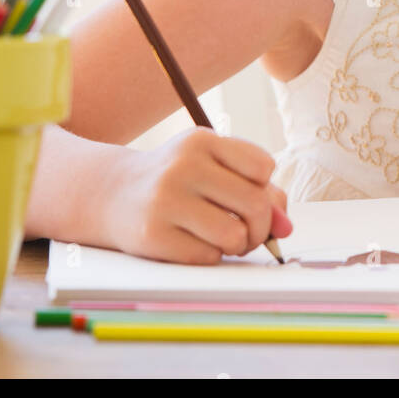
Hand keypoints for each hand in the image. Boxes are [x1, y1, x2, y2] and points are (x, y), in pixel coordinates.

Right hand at [102, 127, 292, 263]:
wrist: (112, 193)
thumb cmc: (179, 181)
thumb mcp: (213, 168)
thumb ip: (258, 190)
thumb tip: (285, 227)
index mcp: (202, 141)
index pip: (264, 168)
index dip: (265, 188)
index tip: (249, 194)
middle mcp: (183, 166)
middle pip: (256, 204)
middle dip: (262, 226)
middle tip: (250, 231)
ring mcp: (165, 200)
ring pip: (235, 236)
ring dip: (239, 245)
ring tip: (226, 239)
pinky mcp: (153, 235)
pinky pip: (209, 257)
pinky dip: (212, 256)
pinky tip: (196, 244)